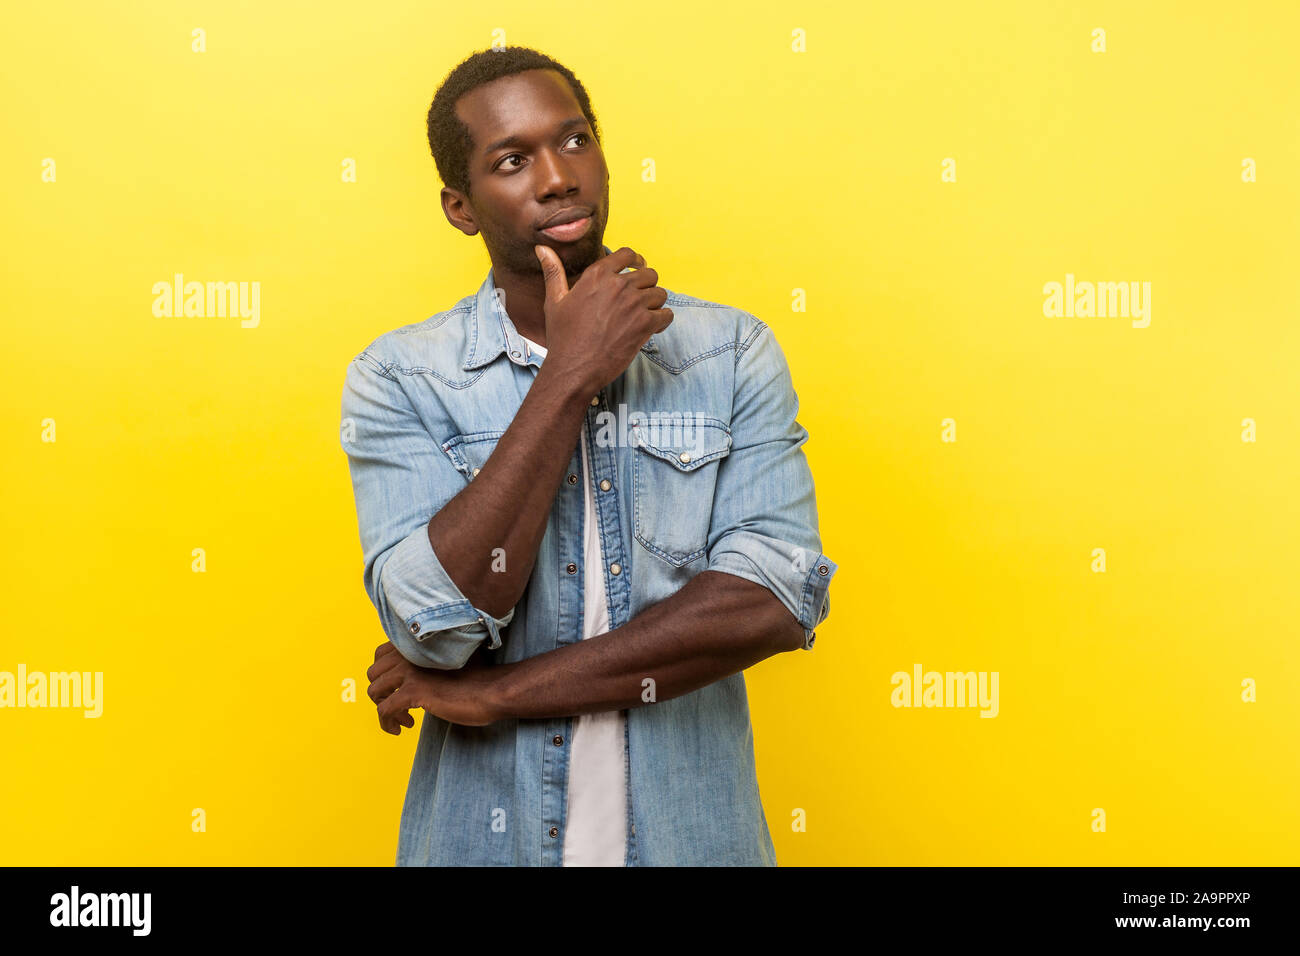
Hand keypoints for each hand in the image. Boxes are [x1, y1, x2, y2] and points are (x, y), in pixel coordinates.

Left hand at [365, 641, 499, 733]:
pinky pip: (384, 710)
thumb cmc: (478, 678)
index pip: (380, 655)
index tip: (399, 690)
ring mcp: (410, 671)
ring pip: (375, 692)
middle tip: (401, 708)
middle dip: (383, 694)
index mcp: (416, 644)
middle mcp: (409, 653)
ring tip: (405, 719)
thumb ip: (429, 658)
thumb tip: (414, 672)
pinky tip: (405, 726)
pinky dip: (389, 722)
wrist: (492, 691)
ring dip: (385, 710)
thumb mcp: (450, 659)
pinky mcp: (413, 691)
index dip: (386, 676)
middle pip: (374, 674)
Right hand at [533, 244, 672, 396]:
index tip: (638, 267)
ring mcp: (634, 304)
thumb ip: (553, 272)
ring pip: (660, 293)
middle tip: (640, 300)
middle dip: (646, 286)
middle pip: (649, 274)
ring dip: (655, 304)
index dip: (636, 260)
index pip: (627, 254)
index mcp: (597, 275)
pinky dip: (662, 321)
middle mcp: (618, 285)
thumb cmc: (563, 336)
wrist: (573, 368)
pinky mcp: (645, 324)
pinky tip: (651, 328)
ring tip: (644, 316)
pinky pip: (666, 314)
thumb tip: (542, 248)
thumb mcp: (554, 301)